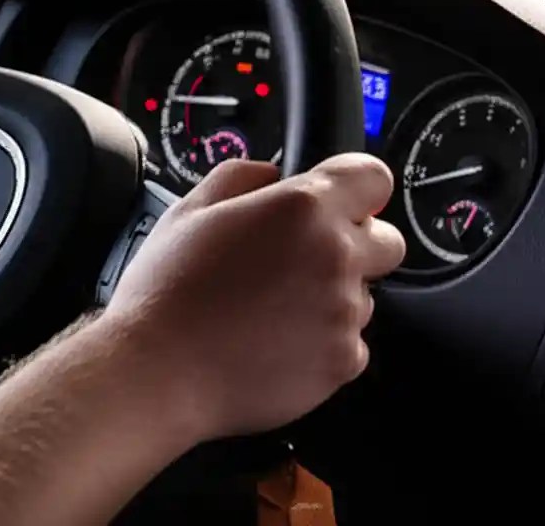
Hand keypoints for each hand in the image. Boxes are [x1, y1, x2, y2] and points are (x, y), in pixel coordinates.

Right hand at [105, 154, 405, 439]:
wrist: (157, 371)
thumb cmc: (166, 293)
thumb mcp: (190, 209)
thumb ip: (242, 176)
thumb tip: (271, 174)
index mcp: (303, 207)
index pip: (372, 178)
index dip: (356, 189)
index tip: (343, 203)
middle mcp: (335, 255)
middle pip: (387, 241)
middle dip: (355, 246)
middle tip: (300, 263)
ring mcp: (343, 312)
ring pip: (364, 297)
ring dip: (332, 299)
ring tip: (271, 311)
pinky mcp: (342, 361)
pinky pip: (351, 345)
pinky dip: (322, 345)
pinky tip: (275, 344)